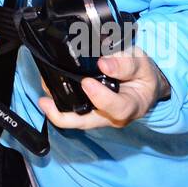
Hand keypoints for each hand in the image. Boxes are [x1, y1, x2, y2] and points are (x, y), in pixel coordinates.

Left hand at [38, 46, 170, 129]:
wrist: (145, 85)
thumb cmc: (143, 74)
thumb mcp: (142, 64)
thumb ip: (126, 64)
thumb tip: (104, 63)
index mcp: (132, 105)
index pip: (117, 108)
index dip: (101, 98)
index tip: (87, 82)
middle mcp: (112, 116)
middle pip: (87, 122)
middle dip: (64, 116)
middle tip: (46, 102)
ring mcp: (99, 115)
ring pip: (75, 119)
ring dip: (56, 108)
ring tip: (42, 91)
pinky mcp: (88, 110)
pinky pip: (72, 111)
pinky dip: (58, 102)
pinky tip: (47, 87)